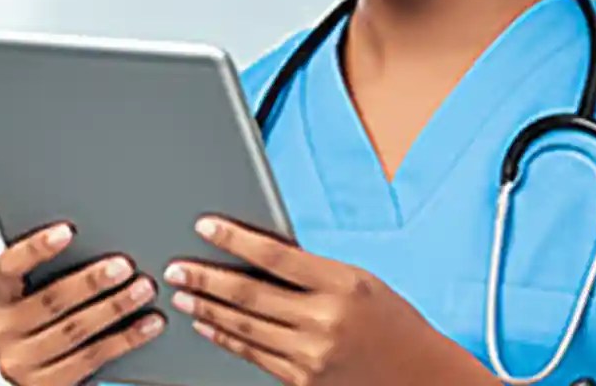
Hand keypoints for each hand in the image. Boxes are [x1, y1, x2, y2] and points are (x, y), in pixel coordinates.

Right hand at [0, 222, 165, 384]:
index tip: (68, 231)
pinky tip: (148, 324)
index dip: (36, 248)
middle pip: (51, 300)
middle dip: (91, 282)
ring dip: (114, 308)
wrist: (41, 376)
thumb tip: (100, 236)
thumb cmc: (44, 321)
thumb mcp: (36, 294)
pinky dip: (125, 339)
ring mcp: (20, 364)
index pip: (8, 267)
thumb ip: (53, 271)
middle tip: (124, 266)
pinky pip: (92, 358)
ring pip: (74, 330)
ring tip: (143, 290)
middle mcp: (1, 332)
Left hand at [162, 217, 497, 385]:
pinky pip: (254, 356)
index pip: (275, 255)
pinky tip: (209, 326)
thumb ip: (313, 272)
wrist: (420, 376)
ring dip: (207, 309)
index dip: (233, 239)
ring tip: (182, 295)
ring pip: (244, 327)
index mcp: (342, 283)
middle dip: (205, 279)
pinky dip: (226, 338)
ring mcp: (313, 356)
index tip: (204, 226)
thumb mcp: (359, 282)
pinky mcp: (304, 382)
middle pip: (249, 294)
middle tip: (175, 268)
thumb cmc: (390, 320)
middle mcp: (325, 320)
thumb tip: (256, 254)